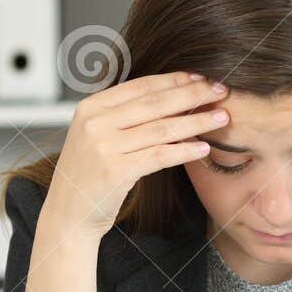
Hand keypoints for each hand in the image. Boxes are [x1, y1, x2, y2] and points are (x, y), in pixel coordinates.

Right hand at [44, 71, 229, 242]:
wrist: (69, 213)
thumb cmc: (90, 174)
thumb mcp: (98, 135)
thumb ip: (124, 115)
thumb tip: (172, 96)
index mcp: (91, 107)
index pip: (142, 86)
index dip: (175, 81)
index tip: (203, 78)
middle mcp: (95, 122)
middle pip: (155, 103)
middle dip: (193, 95)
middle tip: (221, 91)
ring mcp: (103, 146)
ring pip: (162, 128)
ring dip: (197, 122)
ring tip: (222, 118)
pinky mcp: (115, 170)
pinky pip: (159, 155)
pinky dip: (185, 150)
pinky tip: (204, 148)